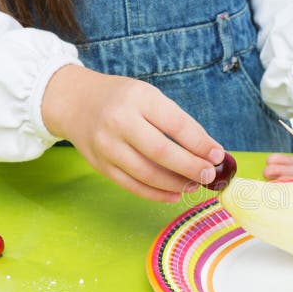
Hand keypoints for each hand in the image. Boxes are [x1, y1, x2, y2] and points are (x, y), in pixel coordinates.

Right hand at [42, 65, 224, 201]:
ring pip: (147, 173)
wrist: (75, 102)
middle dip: (190, 167)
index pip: (176, 125)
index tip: (217, 155)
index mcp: (138, 98)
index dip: (200, 143)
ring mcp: (106, 145)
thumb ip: (178, 122)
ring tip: (194, 185)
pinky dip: (156, 194)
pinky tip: (174, 194)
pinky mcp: (99, 165)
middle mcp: (119, 121)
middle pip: (161, 152)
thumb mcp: (150, 97)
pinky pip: (132, 185)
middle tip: (209, 175)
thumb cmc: (123, 100)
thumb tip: (210, 152)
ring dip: (176, 184)